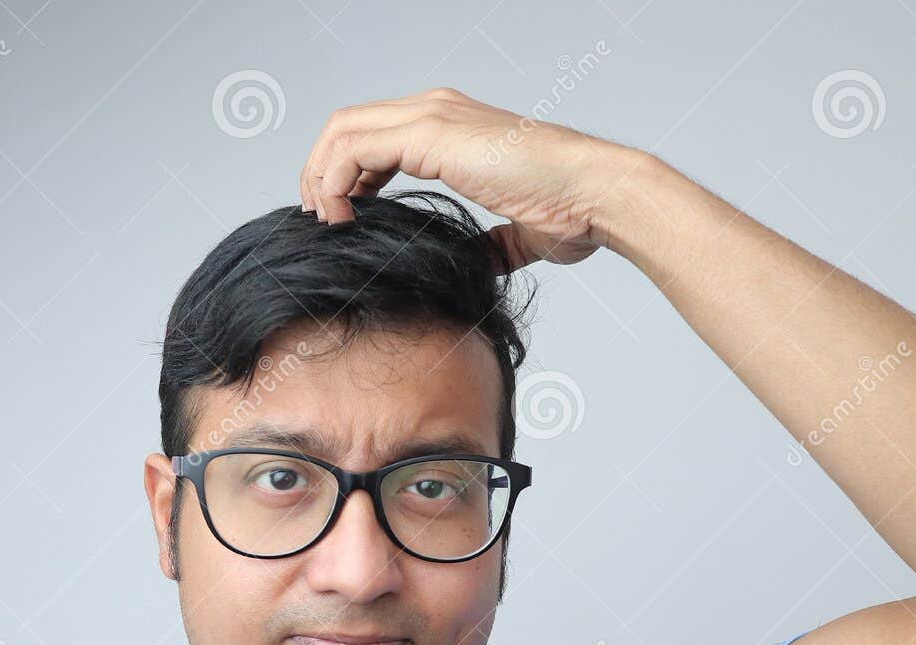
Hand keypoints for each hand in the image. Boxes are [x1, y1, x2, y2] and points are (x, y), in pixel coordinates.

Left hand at [299, 87, 622, 270]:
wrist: (594, 196)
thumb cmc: (570, 210)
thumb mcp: (517, 231)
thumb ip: (492, 242)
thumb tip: (481, 262)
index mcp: (452, 127)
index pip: (373, 136)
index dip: (345, 176)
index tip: (342, 220)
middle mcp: (436, 110)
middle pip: (347, 126)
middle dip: (321, 173)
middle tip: (320, 221)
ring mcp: (433, 115)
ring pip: (343, 130)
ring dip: (320, 176)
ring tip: (325, 221)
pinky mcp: (431, 132)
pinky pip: (355, 147)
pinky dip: (334, 182)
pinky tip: (342, 217)